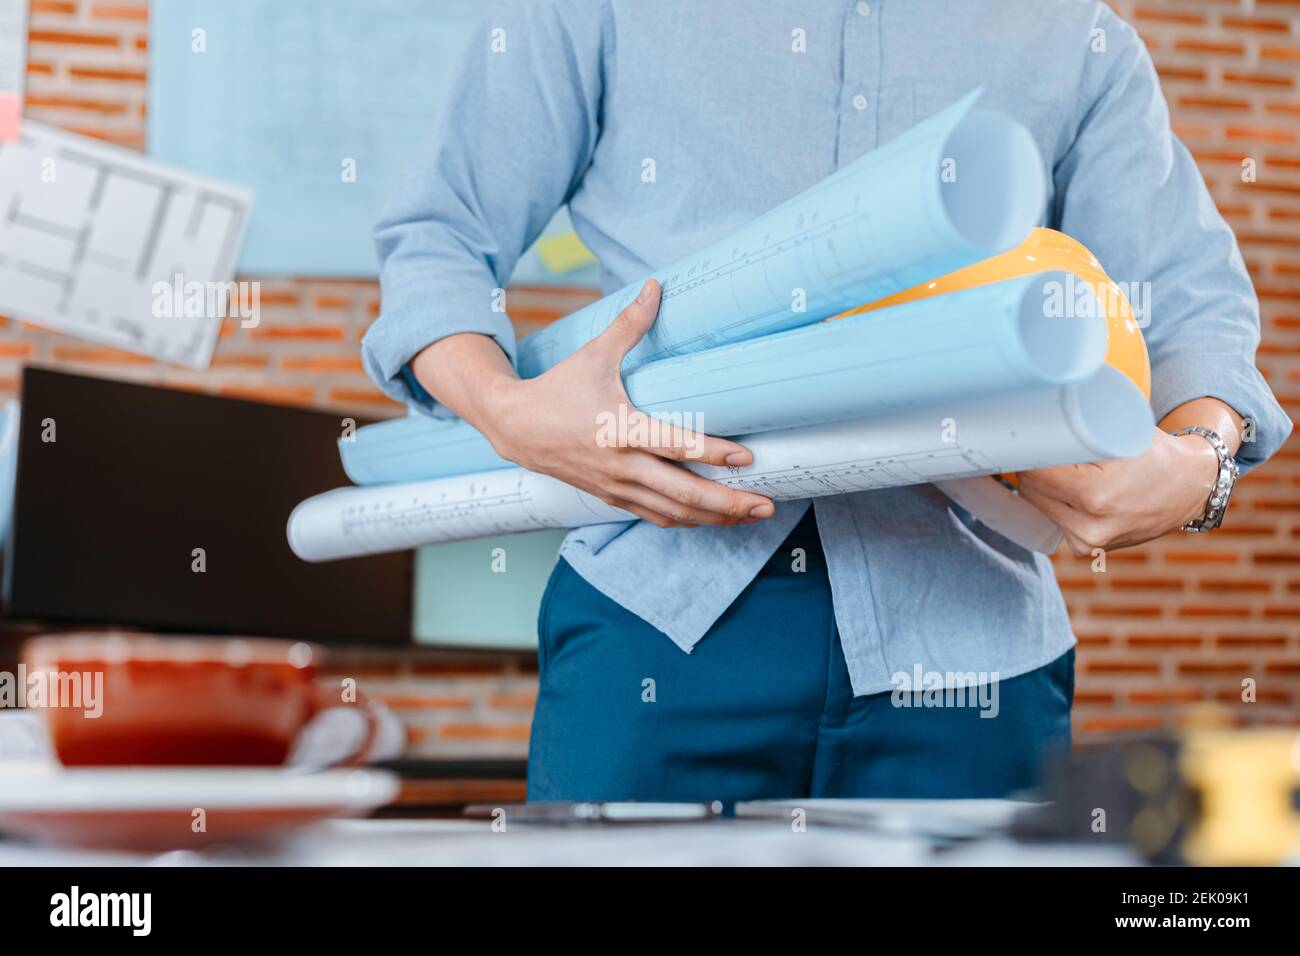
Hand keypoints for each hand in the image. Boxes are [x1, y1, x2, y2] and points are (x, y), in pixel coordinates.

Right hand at [476, 280, 775, 528]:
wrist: (515, 429)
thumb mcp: (593, 355)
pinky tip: (711, 519)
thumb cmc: (557, 389)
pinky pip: (655, 517)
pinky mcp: (612, 498)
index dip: (712, 453)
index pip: (675, 446)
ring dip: (713, 518)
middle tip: (765, 504)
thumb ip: (629, 325)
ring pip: (673, 513)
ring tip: (749, 516)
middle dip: (727, 502)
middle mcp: (621, 466)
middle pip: (682, 493)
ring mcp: (617, 487)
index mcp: (620, 430)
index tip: (746, 457)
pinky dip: (686, 520)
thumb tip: (655, 286)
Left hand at [1017, 428, 1220, 555]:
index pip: (1035, 472)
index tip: (1026, 434)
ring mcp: (1088, 542)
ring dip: (1043, 484)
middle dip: (1035, 465)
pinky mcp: (1086, 548)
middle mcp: (1090, 526)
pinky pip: (1052, 516)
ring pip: (1037, 503)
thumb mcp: (1123, 432)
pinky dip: (1056, 500)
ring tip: (1069, 466)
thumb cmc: (1156, 453)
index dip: (1029, 449)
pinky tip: (1076, 488)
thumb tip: (1035, 414)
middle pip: (1031, 488)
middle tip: (1048, 445)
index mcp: (1097, 495)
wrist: (1190, 489)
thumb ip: (1079, 428)